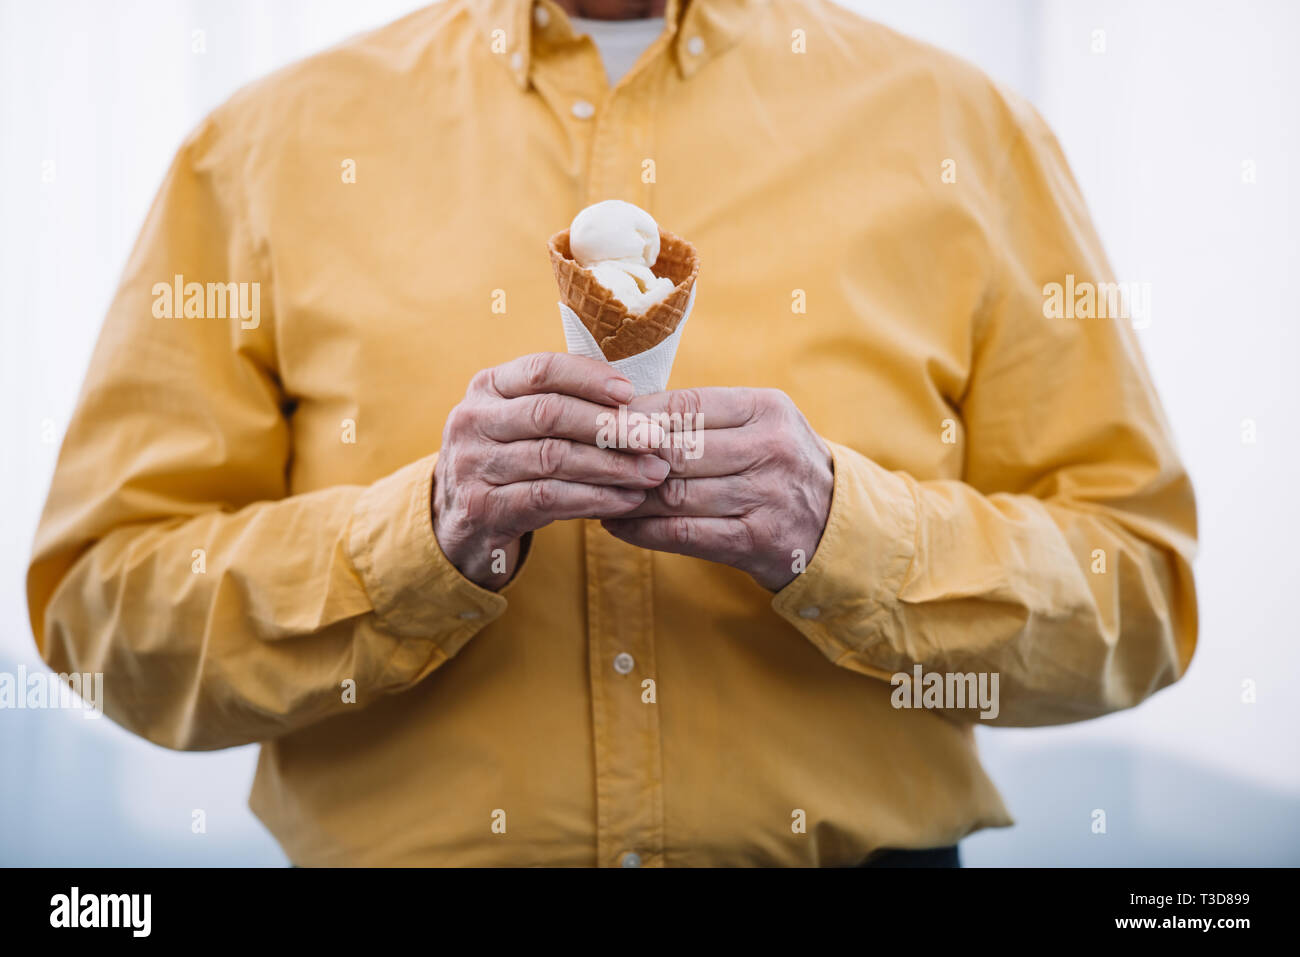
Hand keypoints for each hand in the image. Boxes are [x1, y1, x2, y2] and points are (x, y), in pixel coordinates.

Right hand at [432, 353, 669, 588]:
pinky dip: (594, 499)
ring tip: (651, 473)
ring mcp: (473, 466)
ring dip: (611, 467)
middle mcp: (472, 421)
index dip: (589, 378)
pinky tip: (626, 501)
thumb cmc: (509, 463)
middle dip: (610, 426)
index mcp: (486, 387)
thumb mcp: (519, 424)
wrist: (458, 526)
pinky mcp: (482, 509)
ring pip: (554, 458)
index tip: (631, 393)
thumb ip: (563, 405)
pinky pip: (548, 499)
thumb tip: (637, 401)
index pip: (541, 369)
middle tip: (655, 438)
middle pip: (550, 413)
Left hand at [601, 388, 833, 590]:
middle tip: (582, 460)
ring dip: (625, 496)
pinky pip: (684, 533)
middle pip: (677, 449)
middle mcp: (771, 449)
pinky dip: (642, 530)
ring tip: (592, 493)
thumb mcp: (759, 424)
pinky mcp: (756, 541)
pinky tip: (616, 525)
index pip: (687, 404)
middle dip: (623, 457)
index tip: (595, 422)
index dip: (634, 415)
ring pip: (675, 493)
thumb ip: (704, 415)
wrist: (836, 524)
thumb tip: (621, 411)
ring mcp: (766, 497)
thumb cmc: (777, 465)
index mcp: (767, 409)